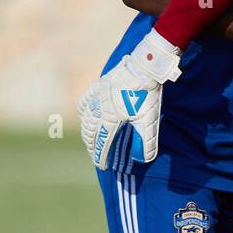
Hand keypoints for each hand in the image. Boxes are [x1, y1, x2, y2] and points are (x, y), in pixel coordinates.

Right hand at [78, 29, 181, 169]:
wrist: (145, 67)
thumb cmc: (147, 94)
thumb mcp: (149, 120)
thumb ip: (144, 141)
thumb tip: (143, 160)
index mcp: (110, 118)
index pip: (102, 141)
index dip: (101, 155)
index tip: (102, 166)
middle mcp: (99, 108)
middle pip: (91, 131)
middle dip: (92, 146)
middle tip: (95, 156)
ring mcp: (97, 96)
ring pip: (87, 118)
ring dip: (87, 131)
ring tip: (89, 140)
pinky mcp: (99, 86)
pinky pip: (85, 101)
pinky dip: (83, 111)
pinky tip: (84, 115)